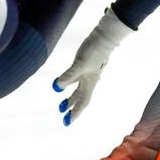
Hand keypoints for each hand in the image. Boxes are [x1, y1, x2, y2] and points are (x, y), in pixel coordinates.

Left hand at [53, 7, 133, 124]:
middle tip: (62, 115)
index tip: (67, 122)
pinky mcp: (85, 65)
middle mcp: (89, 80)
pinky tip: (64, 83)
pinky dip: (70, 83)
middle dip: (72, 107)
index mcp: (90, 83)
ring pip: (78, 89)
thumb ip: (68, 76)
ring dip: (70, 97)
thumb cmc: (94, 51)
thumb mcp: (80, 64)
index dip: (75, 112)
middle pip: (80, 97)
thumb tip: (56, 88)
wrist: (104, 37)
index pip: (82, 102)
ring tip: (61, 104)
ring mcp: (87, 73)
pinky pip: (76, 79)